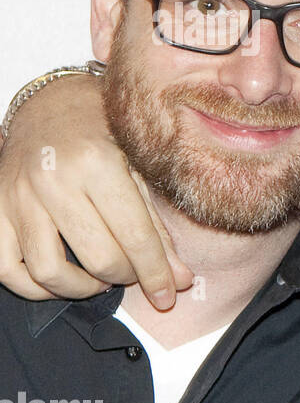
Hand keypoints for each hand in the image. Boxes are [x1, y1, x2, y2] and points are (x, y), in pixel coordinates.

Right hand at [0, 74, 192, 306]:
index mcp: (96, 164)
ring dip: (81, 289)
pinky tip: (60, 281)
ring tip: (100, 279)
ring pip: (48, 272)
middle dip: (124, 277)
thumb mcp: (140, 170)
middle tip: (133, 273)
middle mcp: (52, 180)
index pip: (135, 237)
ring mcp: (16, 196)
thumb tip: (180, 280)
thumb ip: (159, 228)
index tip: (167, 295)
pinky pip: (5, 269)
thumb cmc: (106, 136)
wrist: (53, 107)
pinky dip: (34, 287)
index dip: (156, 273)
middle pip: (97, 258)